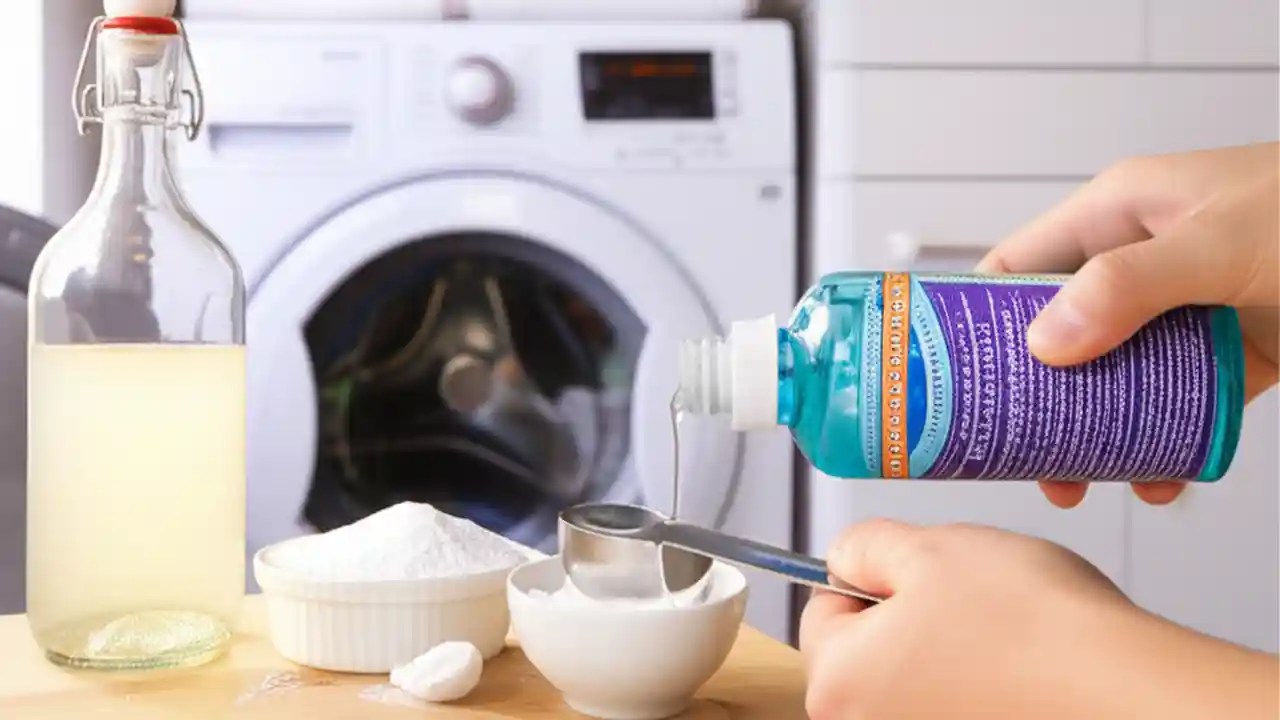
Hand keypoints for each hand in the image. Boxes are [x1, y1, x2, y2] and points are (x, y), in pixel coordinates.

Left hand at [800, 520, 1279, 719]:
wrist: (1126, 694)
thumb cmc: (1035, 629)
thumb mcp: (928, 548)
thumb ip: (865, 545)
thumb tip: (848, 556)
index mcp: (838, 683)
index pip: (822, 610)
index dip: (870, 576)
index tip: (910, 569)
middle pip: (867, 651)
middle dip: (909, 616)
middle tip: (964, 597)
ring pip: (918, 678)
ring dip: (949, 650)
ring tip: (1002, 634)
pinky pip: (960, 706)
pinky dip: (984, 687)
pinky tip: (1021, 672)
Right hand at [978, 142, 1279, 507]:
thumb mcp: (1222, 240)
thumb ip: (1130, 284)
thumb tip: (1044, 344)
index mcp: (1118, 215)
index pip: (1016, 267)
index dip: (973, 319)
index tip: (948, 379)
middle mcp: (1140, 264)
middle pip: (1054, 336)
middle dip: (1031, 398)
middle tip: (1015, 452)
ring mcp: (1183, 312)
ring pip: (1110, 378)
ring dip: (1091, 431)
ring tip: (1081, 480)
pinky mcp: (1228, 353)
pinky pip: (1175, 404)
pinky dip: (1161, 443)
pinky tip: (1161, 477)